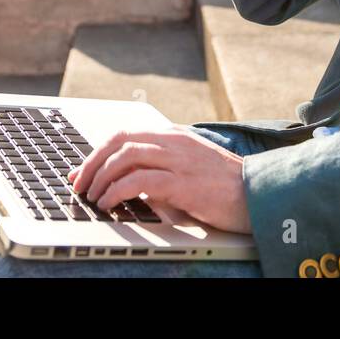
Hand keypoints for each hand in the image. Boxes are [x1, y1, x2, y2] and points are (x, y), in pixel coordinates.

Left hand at [66, 127, 251, 233]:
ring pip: (125, 158)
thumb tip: (129, 180)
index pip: (126, 134)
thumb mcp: (191, 165)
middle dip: (93, 163)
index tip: (83, 171)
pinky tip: (110, 204)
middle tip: (80, 184)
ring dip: (101, 178)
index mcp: (174, 135)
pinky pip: (138, 181)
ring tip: (93, 197)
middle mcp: (173, 142)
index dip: (99, 152)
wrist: (259, 194)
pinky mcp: (183, 184)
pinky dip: (117, 191)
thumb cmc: (225, 185)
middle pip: (119, 142)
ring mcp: (178, 161)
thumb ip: (163, 165)